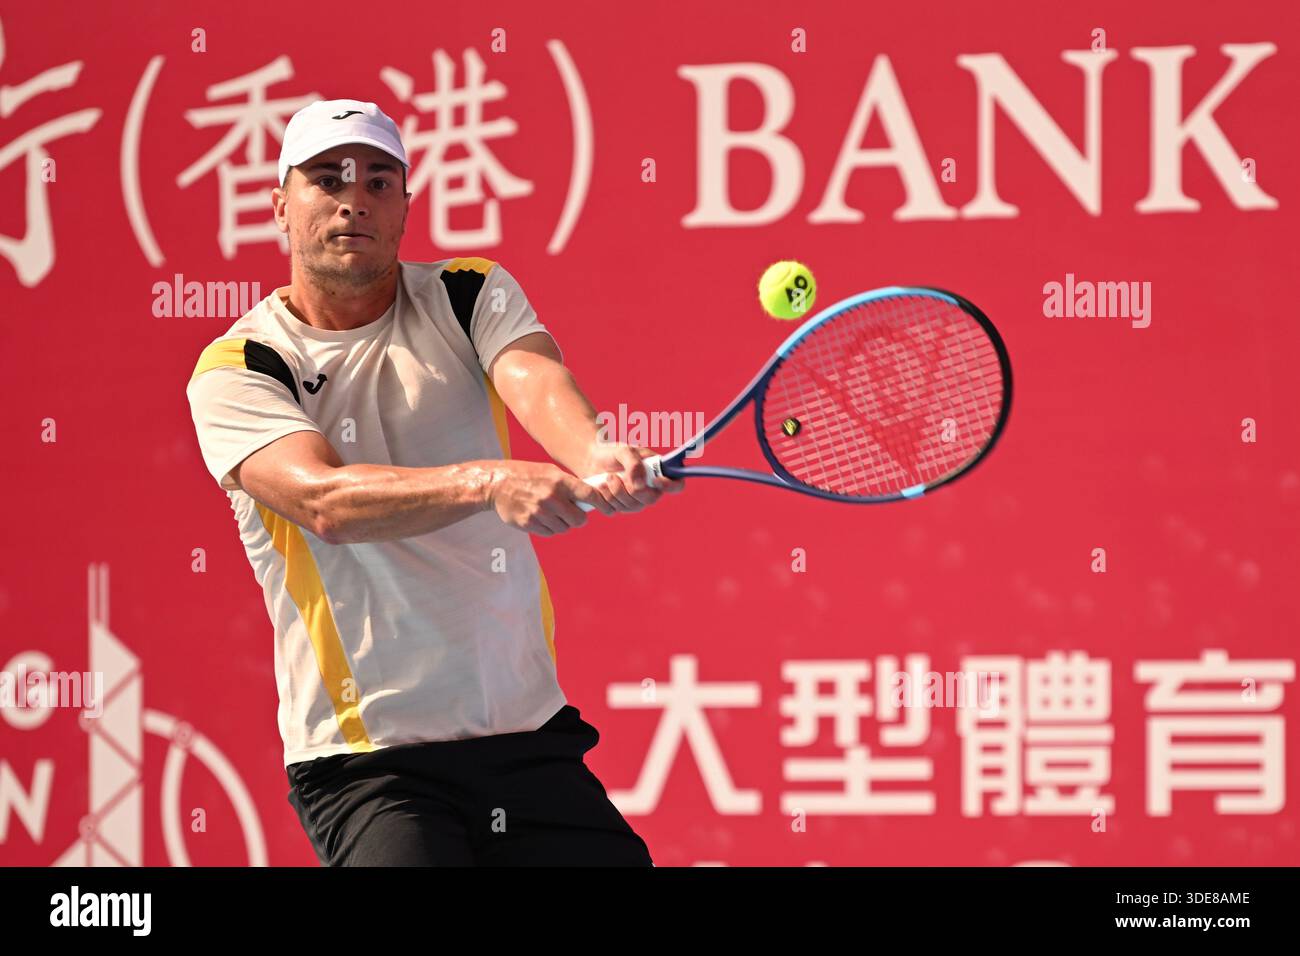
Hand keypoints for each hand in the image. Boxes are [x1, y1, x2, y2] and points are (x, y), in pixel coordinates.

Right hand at [488, 461, 613, 534]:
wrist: (499, 483)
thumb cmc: (529, 476)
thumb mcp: (551, 472)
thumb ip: (570, 484)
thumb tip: (593, 497)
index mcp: (560, 481)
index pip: (589, 495)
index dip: (602, 504)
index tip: (607, 509)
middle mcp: (551, 497)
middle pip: (579, 519)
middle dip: (578, 518)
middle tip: (572, 513)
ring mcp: (539, 511)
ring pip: (564, 528)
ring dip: (562, 523)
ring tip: (551, 512)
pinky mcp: (529, 522)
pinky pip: (549, 532)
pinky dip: (549, 528)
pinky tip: (541, 517)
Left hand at [582, 442, 685, 512]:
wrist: (592, 460)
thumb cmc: (613, 453)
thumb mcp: (624, 451)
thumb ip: (634, 464)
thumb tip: (640, 485)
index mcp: (659, 473)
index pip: (676, 485)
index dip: (671, 486)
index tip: (656, 480)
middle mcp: (650, 490)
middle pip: (650, 499)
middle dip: (630, 489)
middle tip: (613, 476)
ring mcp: (636, 501)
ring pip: (630, 506)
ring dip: (614, 491)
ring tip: (606, 477)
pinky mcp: (620, 508)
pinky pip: (613, 510)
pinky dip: (603, 498)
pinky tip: (599, 487)